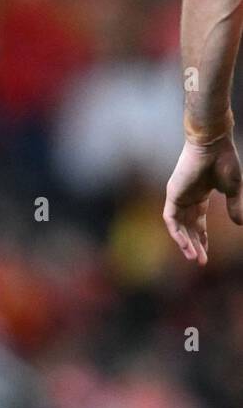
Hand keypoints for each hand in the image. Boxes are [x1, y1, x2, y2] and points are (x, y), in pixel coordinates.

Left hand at [163, 136, 242, 263]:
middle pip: (187, 227)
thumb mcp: (232, 189)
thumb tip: (239, 224)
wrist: (213, 145)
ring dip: (186, 243)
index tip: (207, 253)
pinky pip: (171, 219)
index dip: (202, 238)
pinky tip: (185, 246)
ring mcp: (177, 196)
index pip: (197, 222)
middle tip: (201, 262)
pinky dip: (177, 233)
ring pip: (178, 226)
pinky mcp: (172, 194)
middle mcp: (186, 197)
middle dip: (194, 245)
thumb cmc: (224, 161)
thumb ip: (234, 206)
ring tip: (195, 259)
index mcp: (199, 195)